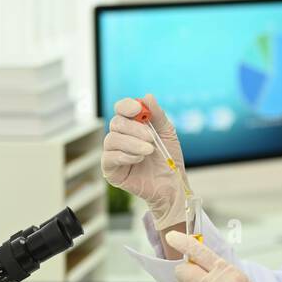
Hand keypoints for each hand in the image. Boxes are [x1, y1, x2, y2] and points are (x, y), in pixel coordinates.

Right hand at [101, 94, 189, 227]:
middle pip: (116, 122)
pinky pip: (109, 157)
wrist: (172, 185)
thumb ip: (158, 115)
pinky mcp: (110, 169)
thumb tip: (147, 96)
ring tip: (149, 151)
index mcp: (133, 125)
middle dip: (134, 129)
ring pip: (111, 139)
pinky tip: (139, 159)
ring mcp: (113, 152)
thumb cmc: (168, 159)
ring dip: (132, 143)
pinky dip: (125, 155)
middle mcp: (121, 136)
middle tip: (151, 138)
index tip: (137, 109)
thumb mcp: (167, 133)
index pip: (121, 109)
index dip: (126, 106)